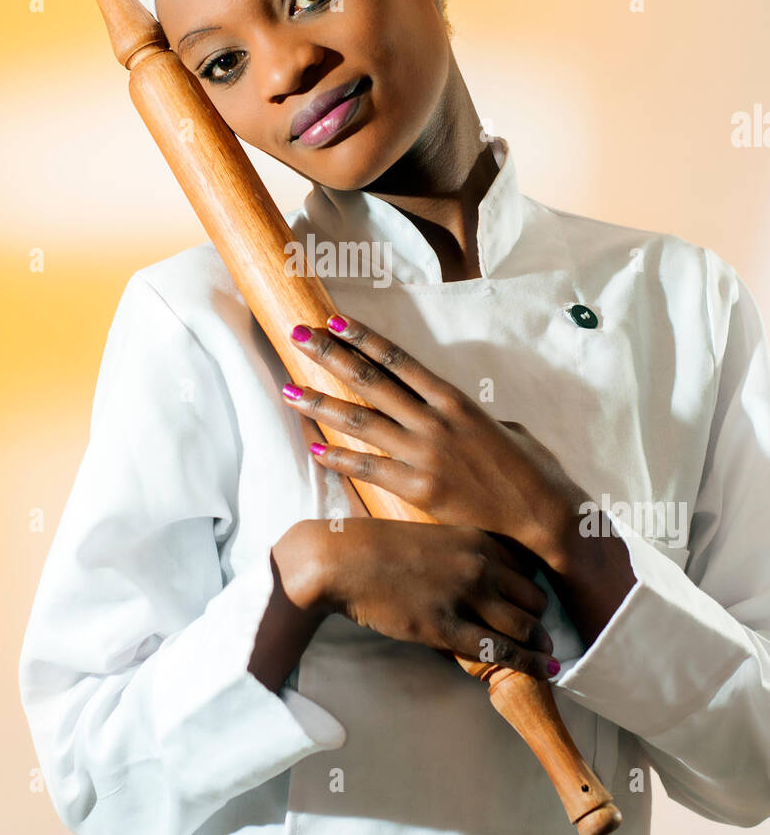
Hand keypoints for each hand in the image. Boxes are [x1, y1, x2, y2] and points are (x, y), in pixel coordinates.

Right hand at [279, 517, 557, 678]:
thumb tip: (483, 580)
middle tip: (542, 633)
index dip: (534, 588)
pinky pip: (499, 651)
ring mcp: (466, 596)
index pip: (528, 567)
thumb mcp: (432, 537)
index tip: (538, 604)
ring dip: (539, 644)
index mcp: (477, 538)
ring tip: (546, 655)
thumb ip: (463, 555)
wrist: (342, 560)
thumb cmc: (378, 547)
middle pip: (534, 597)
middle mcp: (480, 565)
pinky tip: (540, 670)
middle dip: (541, 617)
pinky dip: (526, 663)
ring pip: (524, 626)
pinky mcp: (446, 628)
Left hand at [282, 314, 588, 560]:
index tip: (333, 320)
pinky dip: (339, 457)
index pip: (399, 359)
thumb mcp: (503, 429)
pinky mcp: (419, 489)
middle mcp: (435, 421)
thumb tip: (452, 413)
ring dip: (320, 403)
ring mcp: (425, 454)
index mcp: (456, 400)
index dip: (363, 337)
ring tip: (288, 389)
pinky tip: (314, 447)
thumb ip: (470, 416)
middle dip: (330, 356)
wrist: (545, 515)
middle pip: (370, 381)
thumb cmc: (533, 470)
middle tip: (298, 335)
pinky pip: (368, 468)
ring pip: (361, 421)